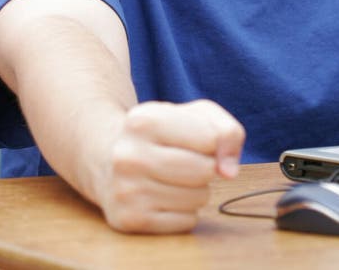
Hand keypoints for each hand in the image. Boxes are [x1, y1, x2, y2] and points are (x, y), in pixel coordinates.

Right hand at [96, 99, 244, 232]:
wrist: (108, 157)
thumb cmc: (162, 133)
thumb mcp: (193, 115)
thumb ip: (226, 131)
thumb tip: (229, 171)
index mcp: (144, 120)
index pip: (210, 139)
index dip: (213, 141)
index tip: (195, 139)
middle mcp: (129, 155)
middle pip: (205, 170)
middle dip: (207, 167)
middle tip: (186, 160)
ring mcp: (125, 190)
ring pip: (198, 199)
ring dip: (196, 190)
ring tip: (173, 177)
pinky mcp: (128, 220)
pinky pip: (186, 222)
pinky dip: (185, 211)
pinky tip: (164, 196)